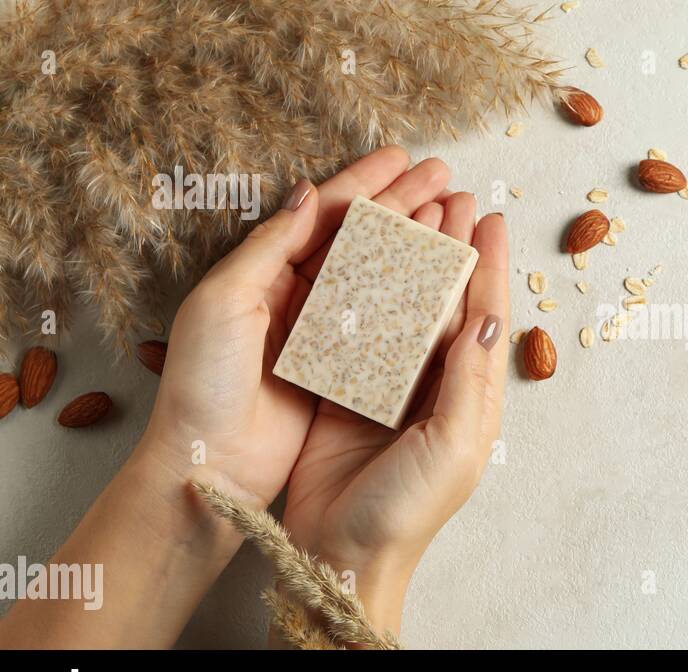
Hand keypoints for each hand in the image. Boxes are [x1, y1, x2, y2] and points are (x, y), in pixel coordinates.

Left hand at [135, 146, 416, 510]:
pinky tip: (444, 281)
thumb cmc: (204, 382)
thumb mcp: (224, 301)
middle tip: (442, 177)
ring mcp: (323, 335)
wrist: (207, 463)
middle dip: (400, 205)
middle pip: (357, 239)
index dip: (362, 184)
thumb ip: (268, 246)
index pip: (321, 217)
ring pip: (377, 276)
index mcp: (263, 275)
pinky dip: (413, 298)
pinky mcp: (343, 371)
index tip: (402, 159)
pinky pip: (384, 325)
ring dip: (413, 244)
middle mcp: (296, 298)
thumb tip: (309, 192)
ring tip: (451, 216)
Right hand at [280, 170, 509, 635]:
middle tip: (453, 196)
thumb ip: (469, 380)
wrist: (341, 554)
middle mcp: (435, 386)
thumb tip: (487, 315)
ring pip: (406, 307)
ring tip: (412, 212)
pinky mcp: (347, 390)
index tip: (490, 216)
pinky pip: (359, 330)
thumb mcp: (454, 446)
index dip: (489, 266)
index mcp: (470, 397)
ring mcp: (391, 386)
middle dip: (453, 249)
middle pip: (448, 301)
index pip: (485, 316)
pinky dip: (363, 291)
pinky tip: (360, 258)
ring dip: (411, 260)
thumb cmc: (406, 511)